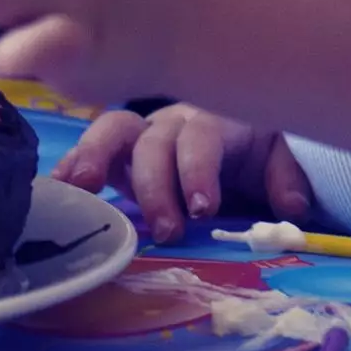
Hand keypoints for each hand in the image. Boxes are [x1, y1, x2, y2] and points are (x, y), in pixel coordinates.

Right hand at [56, 104, 311, 244]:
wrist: (240, 138)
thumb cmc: (257, 148)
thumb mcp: (281, 154)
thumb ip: (287, 174)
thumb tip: (291, 207)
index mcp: (214, 121)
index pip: (201, 137)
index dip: (198, 169)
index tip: (204, 208)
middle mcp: (172, 123)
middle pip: (154, 140)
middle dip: (154, 184)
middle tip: (166, 229)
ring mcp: (142, 136)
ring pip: (113, 131)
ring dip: (95, 156)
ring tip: (77, 185)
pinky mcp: (121, 156)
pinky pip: (94, 150)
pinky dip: (76, 162)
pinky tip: (58, 183)